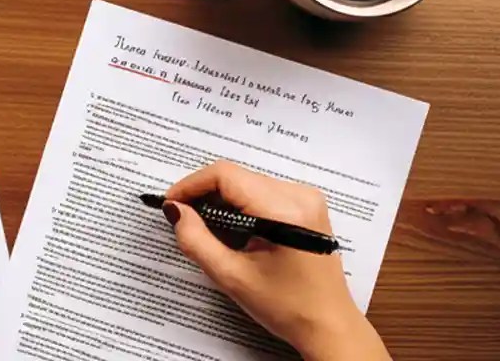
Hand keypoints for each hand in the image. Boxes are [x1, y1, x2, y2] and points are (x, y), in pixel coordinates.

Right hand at [164, 161, 389, 360]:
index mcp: (284, 209)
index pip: (226, 175)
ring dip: (222, 200)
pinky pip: (263, 191)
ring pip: (248, 182)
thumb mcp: (231, 276)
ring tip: (205, 229)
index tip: (170, 204)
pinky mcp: (307, 205)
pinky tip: (231, 230)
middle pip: (237, 176)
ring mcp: (307, 197)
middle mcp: (299, 194)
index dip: (191, 184)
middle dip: (204, 194)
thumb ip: (196, 240)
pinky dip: (240, 205)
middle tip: (183, 220)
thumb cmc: (285, 306)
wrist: (328, 325)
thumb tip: (174, 210)